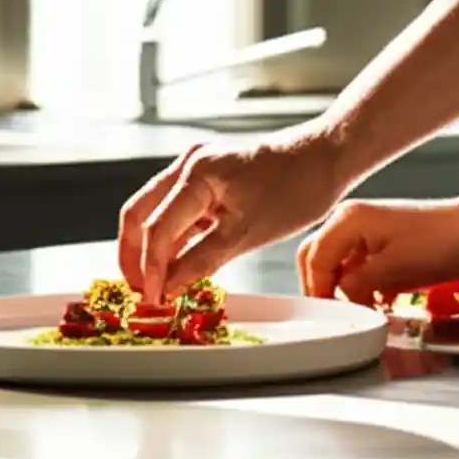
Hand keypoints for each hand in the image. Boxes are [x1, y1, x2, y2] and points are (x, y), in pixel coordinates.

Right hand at [117, 122, 341, 302]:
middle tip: (141, 293)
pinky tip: (174, 266)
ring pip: (151, 213)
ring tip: (155, 286)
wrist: (325, 158)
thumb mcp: (248, 234)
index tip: (152, 300)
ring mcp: (192, 170)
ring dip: (149, 250)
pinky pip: (173, 213)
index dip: (150, 269)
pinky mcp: (202, 181)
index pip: (156, 228)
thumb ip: (202, 260)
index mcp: (197, 173)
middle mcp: (187, 165)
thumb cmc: (297, 188)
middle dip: (133, 258)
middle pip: (138, 215)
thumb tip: (168, 288)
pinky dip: (169, 241)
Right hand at [296, 198, 458, 303]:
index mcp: (347, 220)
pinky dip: (362, 286)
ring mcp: (368, 230)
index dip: (317, 291)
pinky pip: (360, 266)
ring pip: (339, 264)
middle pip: (318, 258)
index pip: (314, 261)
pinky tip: (378, 302)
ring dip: (344, 289)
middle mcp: (351, 220)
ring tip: (360, 311)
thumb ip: (355, 285)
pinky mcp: (385, 241)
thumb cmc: (444, 243)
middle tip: (336, 314)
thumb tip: (340, 299)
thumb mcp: (392, 270)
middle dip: (323, 287)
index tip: (328, 317)